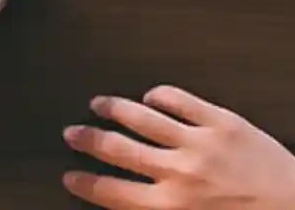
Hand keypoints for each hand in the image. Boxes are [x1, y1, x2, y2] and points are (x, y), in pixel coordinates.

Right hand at [63, 86, 294, 208]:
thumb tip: (134, 206)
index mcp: (171, 209)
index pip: (111, 192)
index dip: (85, 182)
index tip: (70, 175)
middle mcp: (179, 174)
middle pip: (117, 151)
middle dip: (89, 140)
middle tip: (72, 132)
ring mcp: (201, 143)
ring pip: (144, 119)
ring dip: (116, 109)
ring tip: (101, 104)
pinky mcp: (224, 122)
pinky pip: (183, 102)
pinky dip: (162, 97)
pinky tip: (152, 96)